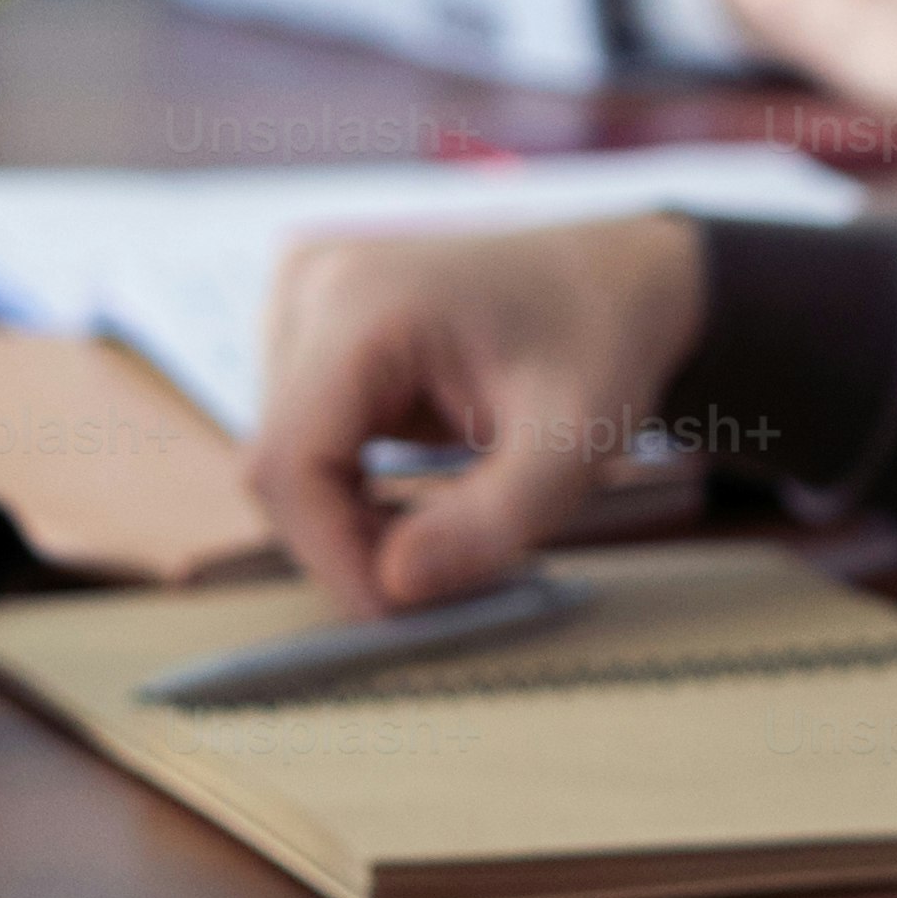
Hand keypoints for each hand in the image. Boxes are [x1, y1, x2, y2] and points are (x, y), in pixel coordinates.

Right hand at [245, 214, 704, 610]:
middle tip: (442, 591)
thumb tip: (393, 588)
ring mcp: (301, 307)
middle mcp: (311, 291)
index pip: (290, 462)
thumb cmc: (602, 345)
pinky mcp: (309, 335)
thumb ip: (491, 522)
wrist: (617, 281)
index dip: (332, 555)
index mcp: (361, 303)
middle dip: (349, 546)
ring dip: (349, 525)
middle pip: (279, 467)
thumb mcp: (575, 445)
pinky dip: (350, 496)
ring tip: (448, 537)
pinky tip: (416, 510)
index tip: (403, 615)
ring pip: (285, 464)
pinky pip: (302, 444)